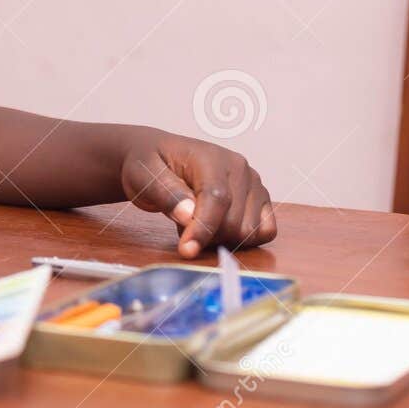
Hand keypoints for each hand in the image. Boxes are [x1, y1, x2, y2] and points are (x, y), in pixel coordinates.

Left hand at [118, 129, 276, 257]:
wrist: (156, 157)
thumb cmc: (148, 163)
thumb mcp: (143, 175)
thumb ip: (166, 193)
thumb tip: (188, 214)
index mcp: (211, 157)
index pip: (217, 199)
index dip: (203, 228)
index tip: (186, 250)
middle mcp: (239, 168)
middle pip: (235, 221)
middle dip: (207, 236)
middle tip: (181, 226)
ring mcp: (253, 183)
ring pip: (250, 231)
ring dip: (223, 239)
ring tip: (197, 223)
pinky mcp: (259, 199)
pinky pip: (266, 231)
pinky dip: (243, 239)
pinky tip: (218, 230)